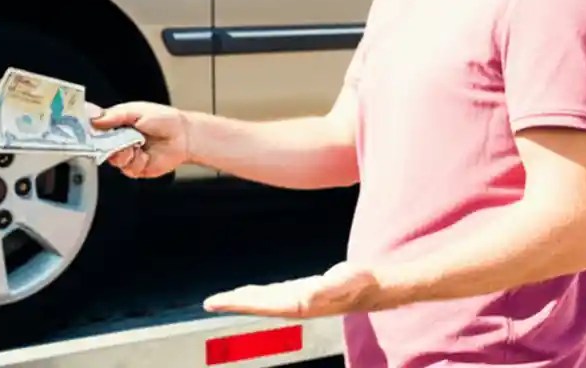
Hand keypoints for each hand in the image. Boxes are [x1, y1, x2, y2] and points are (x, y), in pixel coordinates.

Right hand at [87, 101, 191, 178]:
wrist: (184, 136)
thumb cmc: (165, 120)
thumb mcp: (136, 111)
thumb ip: (113, 115)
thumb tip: (94, 118)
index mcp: (116, 122)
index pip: (95, 127)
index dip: (90, 129)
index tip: (89, 129)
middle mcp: (119, 139)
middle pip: (100, 146)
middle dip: (105, 143)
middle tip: (114, 137)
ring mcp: (127, 154)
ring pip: (112, 158)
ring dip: (121, 152)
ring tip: (134, 143)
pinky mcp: (135, 168)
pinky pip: (126, 168)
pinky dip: (133, 161)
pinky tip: (142, 153)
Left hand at [202, 262, 380, 318]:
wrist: (375, 287)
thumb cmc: (360, 283)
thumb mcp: (345, 281)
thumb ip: (326, 288)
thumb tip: (306, 295)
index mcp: (299, 303)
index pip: (260, 304)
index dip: (237, 303)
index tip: (215, 303)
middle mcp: (295, 304)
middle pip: (258, 304)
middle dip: (234, 303)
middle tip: (210, 303)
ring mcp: (298, 299)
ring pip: (264, 301)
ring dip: (244, 300)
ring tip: (225, 299)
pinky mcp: (303, 292)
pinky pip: (274, 295)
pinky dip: (259, 294)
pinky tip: (254, 293)